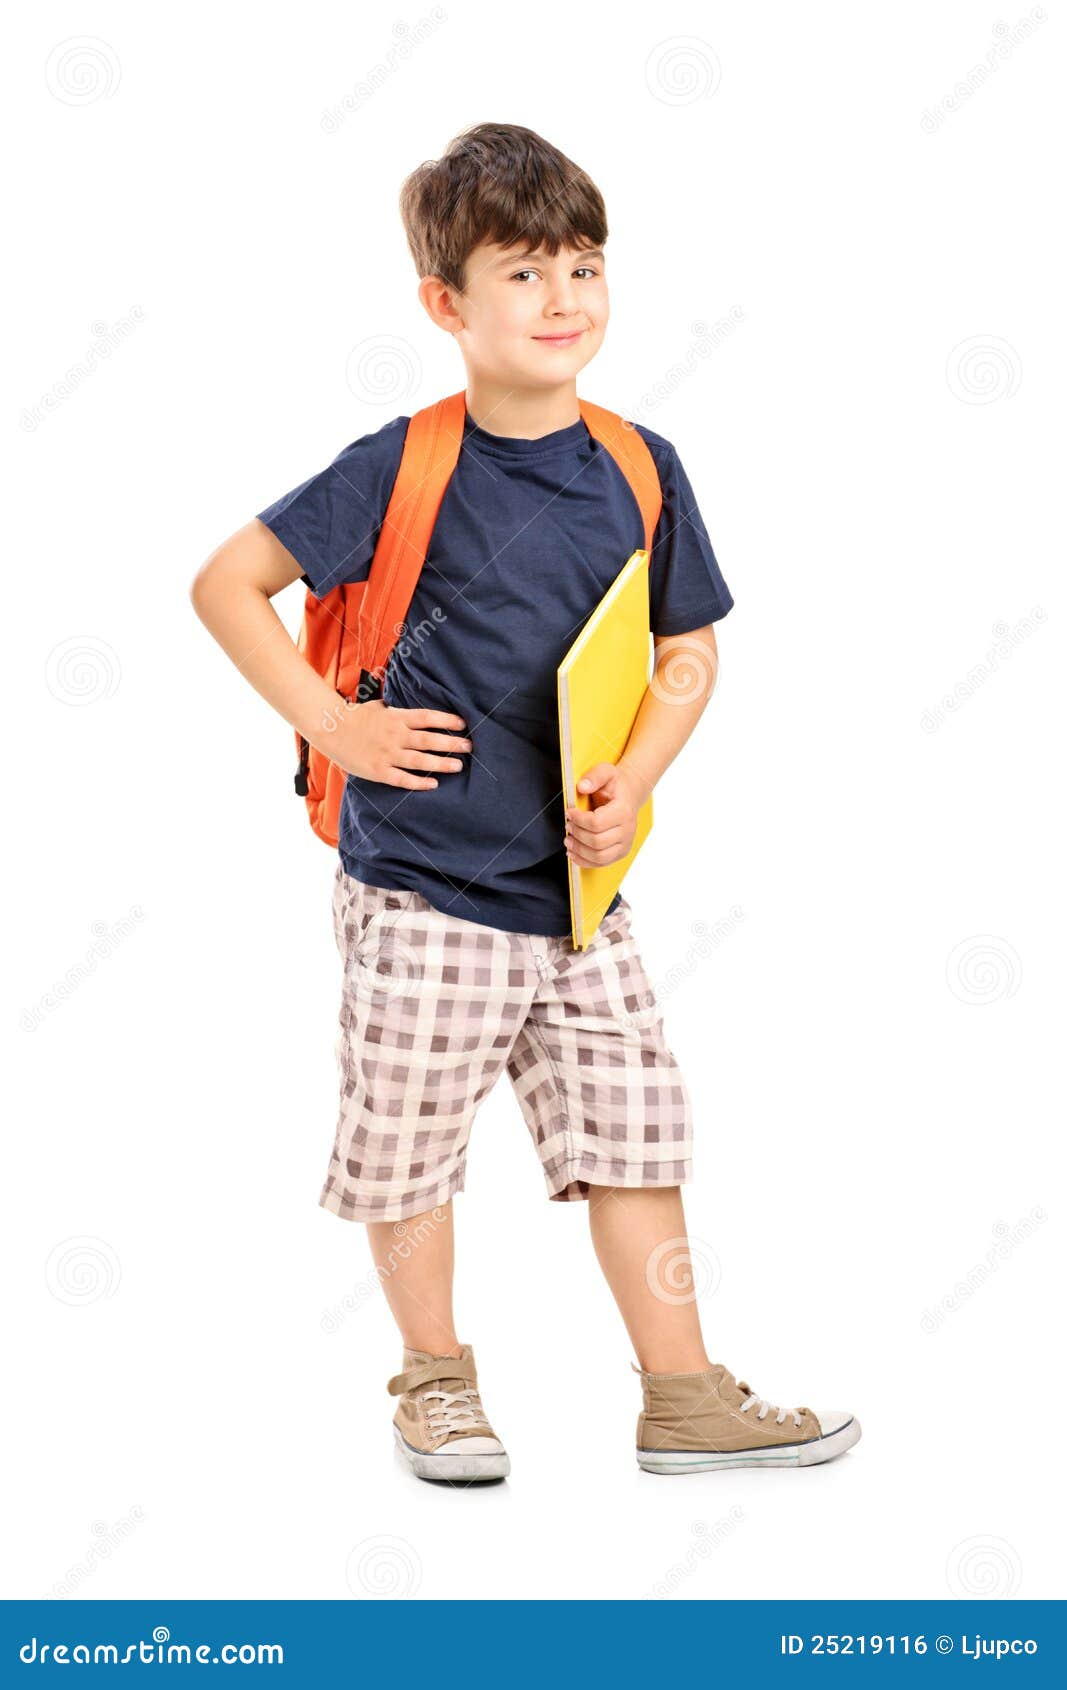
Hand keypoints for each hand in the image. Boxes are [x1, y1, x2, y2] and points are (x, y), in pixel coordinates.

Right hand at [331, 699, 471, 789]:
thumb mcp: (378, 706)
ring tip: (458, 766)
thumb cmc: (355, 717)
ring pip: (420, 760)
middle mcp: (395, 735)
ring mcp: (387, 754)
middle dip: (451, 743)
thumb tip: (414, 709)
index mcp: (396, 718)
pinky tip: (433, 784)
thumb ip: (397, 709)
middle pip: (429, 740)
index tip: (463, 724)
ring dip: (441, 763)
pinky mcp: (379, 771)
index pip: (427, 717)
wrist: (330, 729)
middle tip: (469, 747)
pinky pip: (403, 779)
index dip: (446, 720)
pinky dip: (419, 782)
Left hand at [564, 762, 649, 867]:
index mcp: (623, 811)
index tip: (568, 813)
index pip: (597, 823)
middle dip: (577, 834)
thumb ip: (594, 776)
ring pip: (599, 856)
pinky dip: (585, 861)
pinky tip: (573, 853)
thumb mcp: (606, 772)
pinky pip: (601, 863)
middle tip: (567, 826)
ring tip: (568, 840)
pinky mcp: (620, 852)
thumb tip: (582, 787)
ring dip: (579, 850)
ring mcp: (625, 843)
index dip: (578, 820)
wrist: (628, 795)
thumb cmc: (615, 785)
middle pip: (596, 841)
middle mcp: (627, 830)